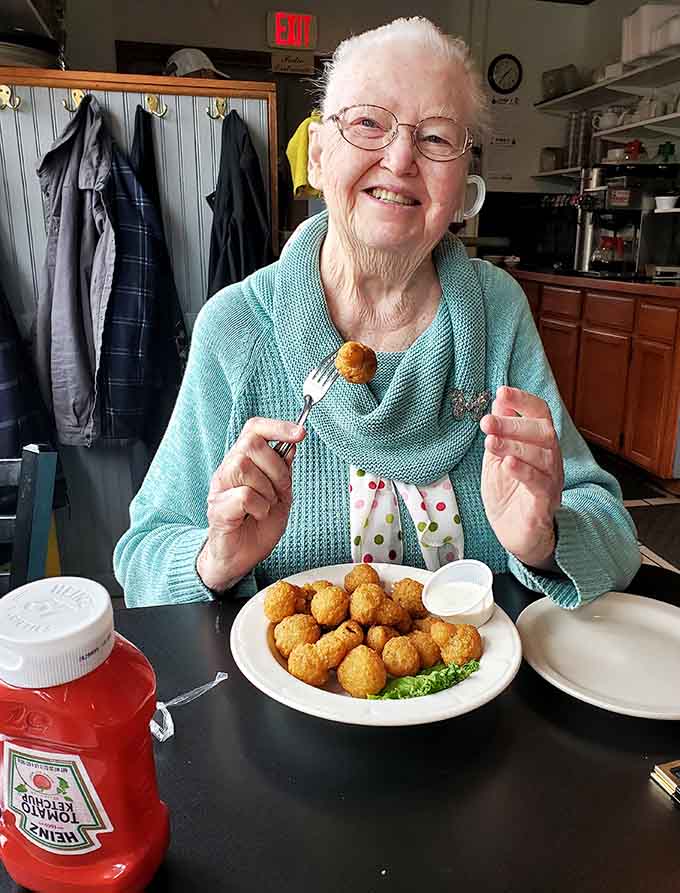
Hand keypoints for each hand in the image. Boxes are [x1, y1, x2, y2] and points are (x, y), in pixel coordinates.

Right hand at [197, 418, 305, 590]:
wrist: (239, 559)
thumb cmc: (257, 526)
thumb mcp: (281, 495)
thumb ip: (284, 471)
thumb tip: (291, 445)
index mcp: (243, 462)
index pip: (254, 429)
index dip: (277, 426)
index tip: (300, 433)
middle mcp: (228, 470)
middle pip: (251, 444)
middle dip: (276, 467)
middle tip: (280, 490)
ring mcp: (220, 488)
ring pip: (245, 466)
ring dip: (267, 489)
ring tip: (267, 506)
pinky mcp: (217, 509)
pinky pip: (244, 495)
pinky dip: (259, 507)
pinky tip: (257, 516)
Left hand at [479, 387, 563, 567]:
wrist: (518, 536)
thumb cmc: (510, 494)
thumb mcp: (498, 457)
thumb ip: (500, 432)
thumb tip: (498, 401)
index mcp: (540, 444)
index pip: (540, 414)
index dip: (523, 401)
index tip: (501, 392)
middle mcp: (551, 459)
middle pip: (542, 431)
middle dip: (513, 424)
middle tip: (486, 422)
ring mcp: (550, 481)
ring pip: (541, 455)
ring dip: (513, 445)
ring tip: (490, 441)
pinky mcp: (545, 503)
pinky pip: (539, 483)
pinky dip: (523, 471)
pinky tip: (507, 463)